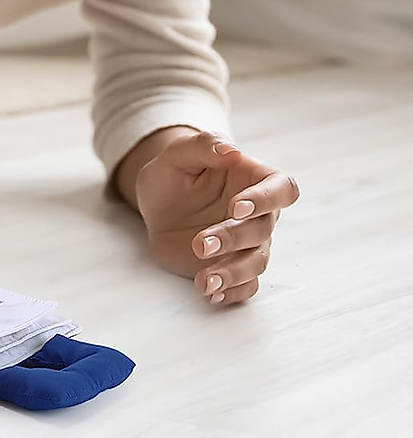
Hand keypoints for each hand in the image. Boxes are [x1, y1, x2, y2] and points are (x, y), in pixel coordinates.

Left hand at [134, 131, 299, 305]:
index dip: (267, 200)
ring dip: (232, 272)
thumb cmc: (173, 173)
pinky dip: (231, 292)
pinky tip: (210, 292)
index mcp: (253, 179)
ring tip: (205, 279)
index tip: (237, 207)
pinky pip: (244, 286)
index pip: (282, 188)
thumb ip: (203, 145)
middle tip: (199, 244)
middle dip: (232, 239)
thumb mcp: (178, 153)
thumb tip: (230, 150)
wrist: (155, 204)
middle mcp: (258, 215)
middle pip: (263, 230)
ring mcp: (247, 244)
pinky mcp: (232, 268)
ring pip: (256, 262)